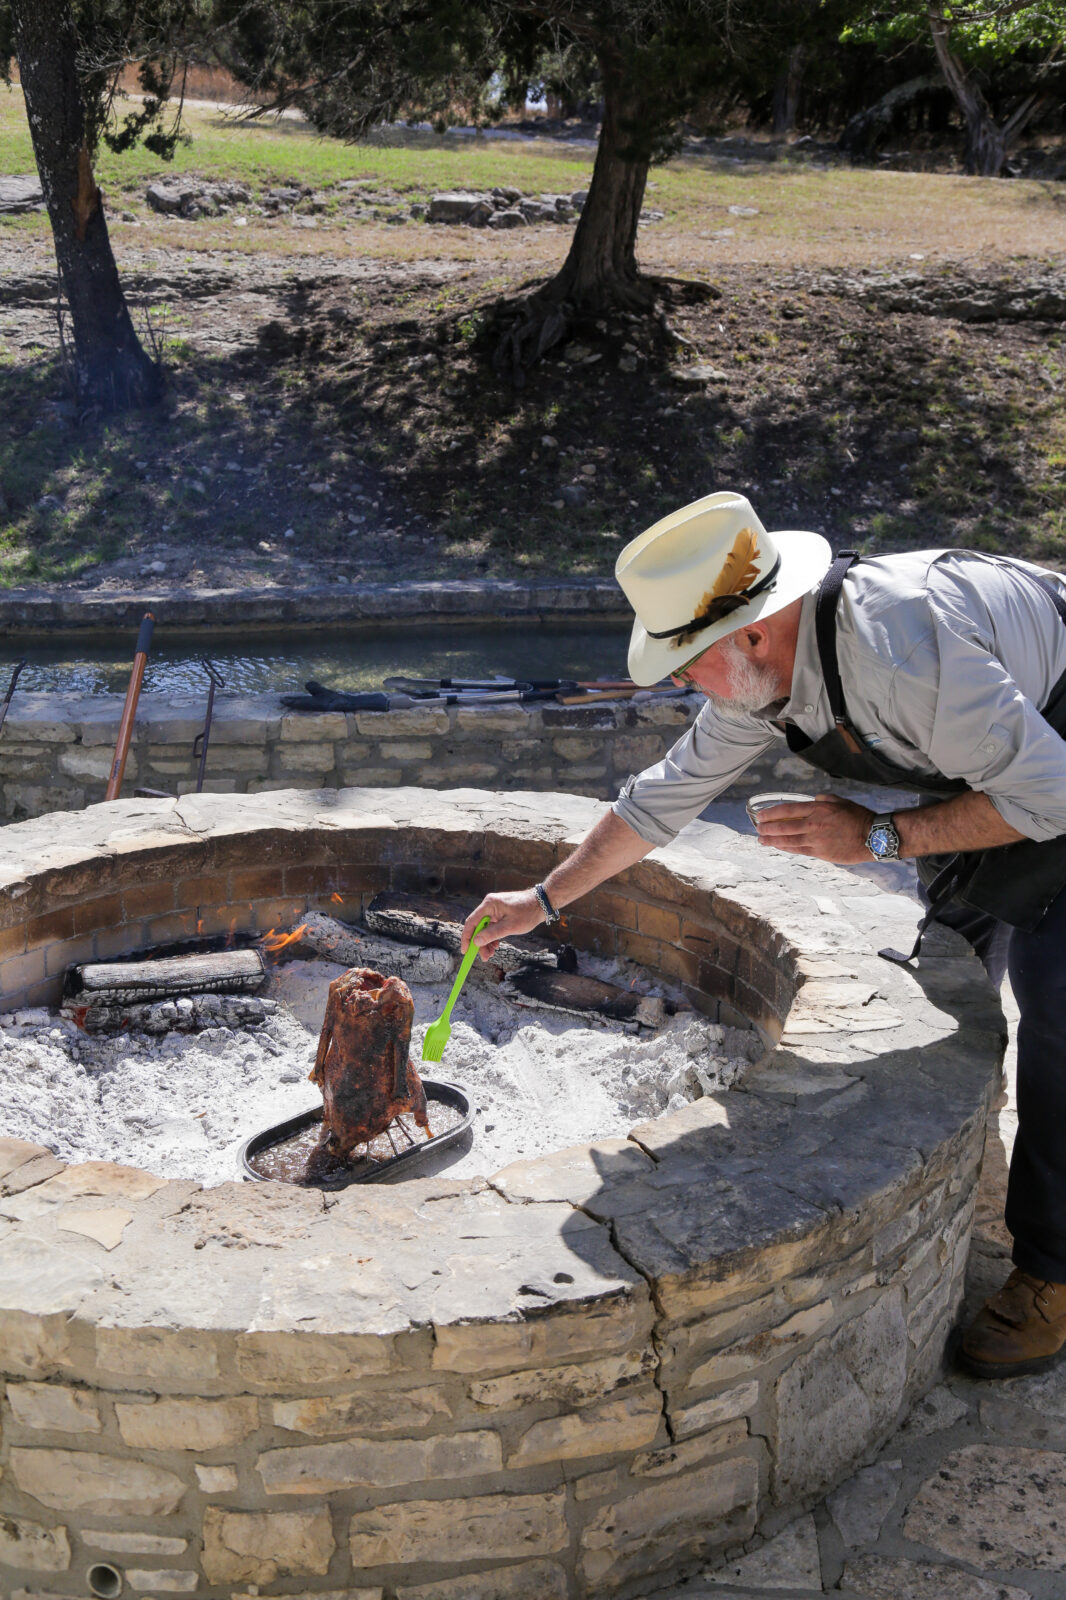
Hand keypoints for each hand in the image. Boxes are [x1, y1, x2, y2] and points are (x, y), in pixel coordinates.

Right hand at [461, 889, 544, 959]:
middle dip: (479, 943)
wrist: (542, 903)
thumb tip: (476, 941)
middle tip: (484, 957)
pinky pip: (492, 926)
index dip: (467, 937)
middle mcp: (489, 905)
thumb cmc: (527, 913)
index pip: (471, 922)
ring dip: (486, 941)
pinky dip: (493, 936)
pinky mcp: (500, 913)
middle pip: (478, 926)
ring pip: (485, 928)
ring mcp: (495, 909)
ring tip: (491, 954)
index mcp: (489, 905)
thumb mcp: (510, 927)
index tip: (465, 951)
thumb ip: (492, 934)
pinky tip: (496, 946)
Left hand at [753, 794, 874, 863]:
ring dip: (772, 840)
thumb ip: (823, 800)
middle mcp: (814, 824)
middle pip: (784, 826)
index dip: (772, 813)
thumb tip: (812, 800)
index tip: (761, 816)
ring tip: (761, 840)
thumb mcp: (840, 801)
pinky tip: (778, 847)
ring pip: (788, 840)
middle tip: (758, 828)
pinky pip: (798, 850)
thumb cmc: (859, 817)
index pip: (788, 810)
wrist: (873, 836)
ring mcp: (816, 840)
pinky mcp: (820, 853)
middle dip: (768, 828)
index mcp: (818, 809)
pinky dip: (786, 848)